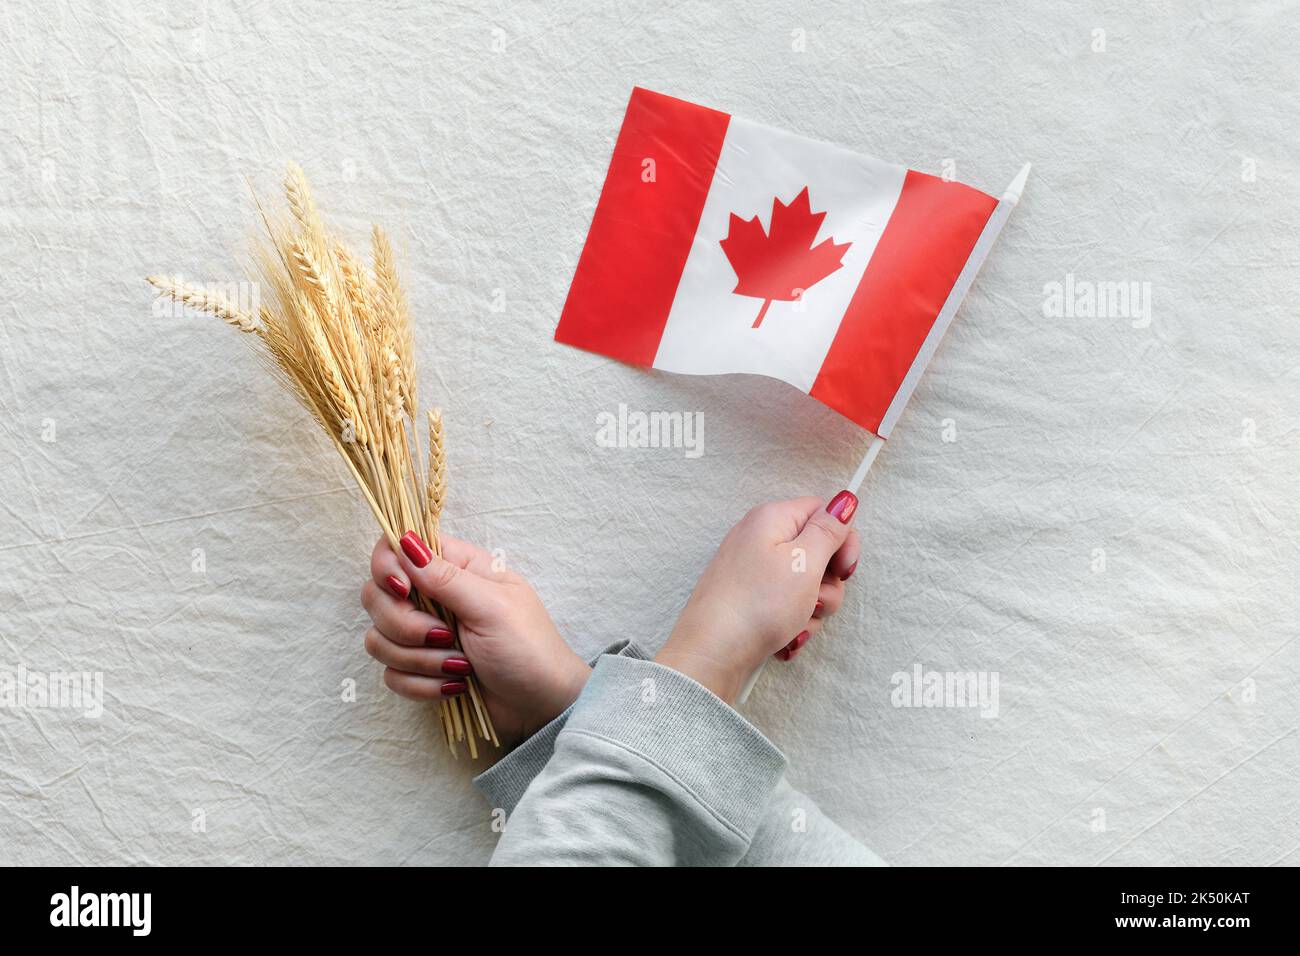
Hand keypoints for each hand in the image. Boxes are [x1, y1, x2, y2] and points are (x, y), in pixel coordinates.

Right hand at [361, 531, 590, 748]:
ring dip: (419, 659)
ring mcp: (423, 634)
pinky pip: (391, 673)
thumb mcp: (492, 606)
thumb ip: (445, 577)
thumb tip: (405, 542)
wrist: (541, 705)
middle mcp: (433, 596)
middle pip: (376, 596)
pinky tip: (454, 687)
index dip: (388, 568)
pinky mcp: (420, 669)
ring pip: (379, 638)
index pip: (395, 548)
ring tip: (460, 666)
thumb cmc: (528, 648)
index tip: (405, 591)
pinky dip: (422, 685)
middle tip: (446, 637)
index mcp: (455, 568)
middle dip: (404, 624)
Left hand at [655, 491, 859, 703]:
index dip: (842, 540)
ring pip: (805, 583)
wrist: (712, 653)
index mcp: (772, 518)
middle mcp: (759, 538)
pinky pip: (785, 604)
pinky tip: (784, 637)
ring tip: (796, 625)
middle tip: (815, 602)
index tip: (844, 570)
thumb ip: (828, 529)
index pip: (823, 512)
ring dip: (811, 609)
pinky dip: (791, 621)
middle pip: (816, 551)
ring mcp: (753, 570)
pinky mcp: (749, 597)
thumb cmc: (757, 605)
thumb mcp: (804, 562)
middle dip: (827, 584)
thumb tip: (845, 499)